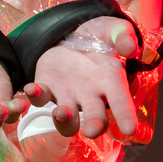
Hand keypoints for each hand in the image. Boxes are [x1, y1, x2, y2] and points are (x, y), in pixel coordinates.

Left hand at [24, 17, 140, 139]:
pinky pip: (40, 97)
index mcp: (111, 82)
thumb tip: (130, 48)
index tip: (130, 130)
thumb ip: (123, 37)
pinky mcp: (47, 87)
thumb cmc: (100, 36)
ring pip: (66, 119)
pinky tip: (32, 88)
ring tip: (60, 112)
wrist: (73, 33)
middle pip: (95, 119)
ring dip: (63, 120)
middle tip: (92, 130)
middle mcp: (91, 95)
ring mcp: (68, 95)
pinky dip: (35, 95)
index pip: (121, 102)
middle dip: (94, 126)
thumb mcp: (114, 30)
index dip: (126, 116)